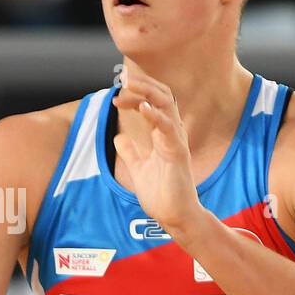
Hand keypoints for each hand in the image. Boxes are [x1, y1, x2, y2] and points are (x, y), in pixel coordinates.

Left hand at [111, 70, 202, 240]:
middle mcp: (173, 133)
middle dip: (143, 84)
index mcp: (164, 135)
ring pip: (167, 106)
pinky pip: (169, 128)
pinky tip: (142, 106)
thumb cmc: (162, 194)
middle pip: (162, 97)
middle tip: (123, 77)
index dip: (137, 94)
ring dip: (147, 93)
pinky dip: (155, 115)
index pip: (153, 104)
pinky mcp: (177, 153)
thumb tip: (118, 138)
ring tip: (129, 85)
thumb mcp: (139, 169)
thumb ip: (130, 152)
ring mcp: (176, 141)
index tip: (117, 94)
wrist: (174, 217)